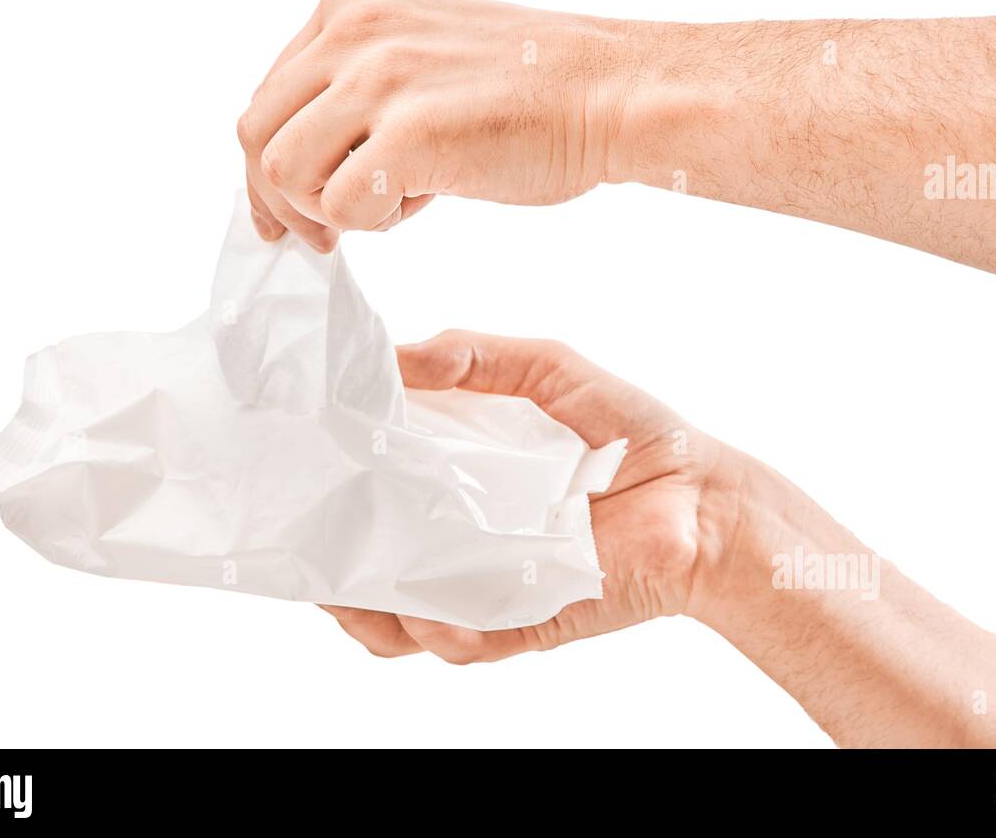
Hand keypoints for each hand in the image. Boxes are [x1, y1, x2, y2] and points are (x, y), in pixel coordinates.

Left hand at [237, 0, 642, 246]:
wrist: (607, 90)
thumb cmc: (529, 87)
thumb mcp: (419, 56)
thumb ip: (356, 90)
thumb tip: (306, 164)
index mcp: (347, 6)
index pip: (267, 97)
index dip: (274, 166)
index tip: (297, 212)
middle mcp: (351, 30)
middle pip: (255, 136)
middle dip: (282, 201)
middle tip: (325, 237)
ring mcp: (378, 77)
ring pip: (282, 172)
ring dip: (329, 211)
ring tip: (394, 203)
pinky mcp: (410, 132)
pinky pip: (339, 207)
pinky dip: (373, 224)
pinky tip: (423, 202)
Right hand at [320, 330, 737, 662]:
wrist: (699, 495)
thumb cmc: (625, 430)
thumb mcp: (544, 370)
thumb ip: (471, 357)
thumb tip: (392, 354)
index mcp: (451, 482)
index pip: (369, 495)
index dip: (329, 488)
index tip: (296, 467)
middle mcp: (455, 541)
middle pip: (366, 568)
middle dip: (325, 562)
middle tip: (302, 535)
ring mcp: (482, 588)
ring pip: (396, 621)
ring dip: (363, 607)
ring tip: (344, 582)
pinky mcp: (519, 625)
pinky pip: (460, 642)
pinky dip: (434, 629)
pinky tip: (425, 609)